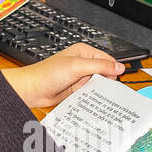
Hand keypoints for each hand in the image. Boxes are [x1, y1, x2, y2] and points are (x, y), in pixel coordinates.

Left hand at [5, 42, 124, 109]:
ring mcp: (80, 76)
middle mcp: (83, 63)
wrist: (32, 89)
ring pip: (98, 83)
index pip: (107, 59)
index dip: (112, 69)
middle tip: (106, 90)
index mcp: (84, 52)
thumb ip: (99, 66)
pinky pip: (90, 92)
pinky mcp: (77, 88)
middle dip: (106, 81)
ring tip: (97, 94)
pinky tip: (91, 99)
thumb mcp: (76, 66)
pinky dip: (92, 96)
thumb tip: (119, 67)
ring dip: (98, 89)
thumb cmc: (47, 74)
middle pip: (105, 72)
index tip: (114, 80)